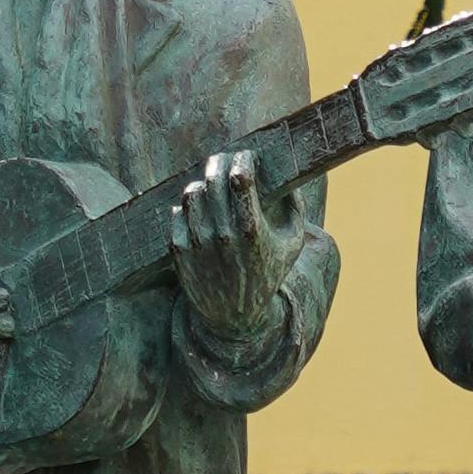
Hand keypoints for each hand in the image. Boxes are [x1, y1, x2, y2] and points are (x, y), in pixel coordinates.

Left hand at [172, 146, 305, 352]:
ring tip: (211, 185)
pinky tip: (198, 206)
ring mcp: (197, 243)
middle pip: (213, 180)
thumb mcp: (292, 245)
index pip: (240, 179)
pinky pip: (178, 213)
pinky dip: (188, 206)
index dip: (242, 160)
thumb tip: (287, 175)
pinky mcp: (179, 252)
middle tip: (225, 159)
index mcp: (252, 231)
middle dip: (220, 162)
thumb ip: (295, 208)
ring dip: (203, 183)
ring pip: (192, 194)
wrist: (236, 318)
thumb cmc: (268, 275)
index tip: (246, 155)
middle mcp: (222, 235)